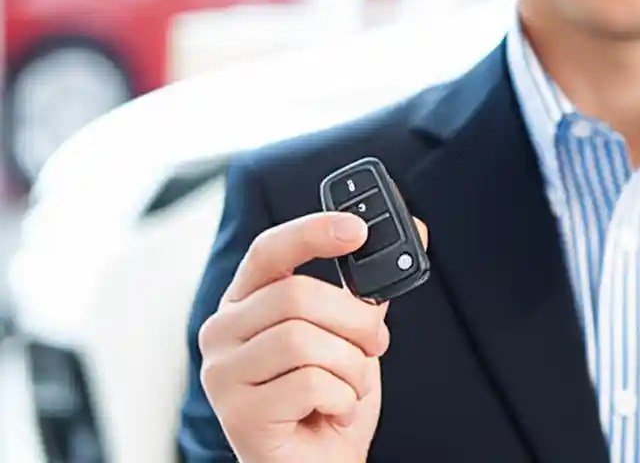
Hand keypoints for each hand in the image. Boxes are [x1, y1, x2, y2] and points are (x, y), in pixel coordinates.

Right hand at [197, 211, 427, 462]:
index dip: (312, 232)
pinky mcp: (238, 414)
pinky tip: (333, 411)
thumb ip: (369, 288)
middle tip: (375, 344)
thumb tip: (413, 232)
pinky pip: (309, 384)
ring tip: (348, 387)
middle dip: (355, 320)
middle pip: (297, 295)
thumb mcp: (352, 335)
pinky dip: (342, 398)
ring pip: (304, 340)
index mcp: (246, 303)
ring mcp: (223, 374)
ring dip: (350, 367)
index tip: (357, 228)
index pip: (269, 250)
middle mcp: (222, 332)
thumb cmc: (329, 401)